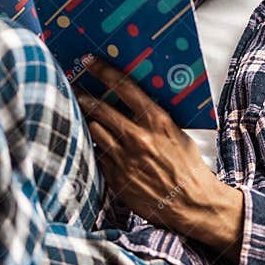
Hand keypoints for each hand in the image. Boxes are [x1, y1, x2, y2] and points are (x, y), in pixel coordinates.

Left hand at [74, 55, 243, 260]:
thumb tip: (138, 101)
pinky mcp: (116, 177)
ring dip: (87, 120)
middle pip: (100, 108)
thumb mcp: (178, 134)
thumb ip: (156, 119)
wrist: (191, 203)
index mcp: (157, 121)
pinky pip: (97, 154)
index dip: (103, 71)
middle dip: (83, 94)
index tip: (88, 61)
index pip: (124, 87)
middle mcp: (138, 137)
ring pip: (94, 130)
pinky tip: (94, 141)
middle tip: (72, 86)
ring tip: (80, 112)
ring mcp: (124, 158)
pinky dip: (95, 145)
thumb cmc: (188, 166)